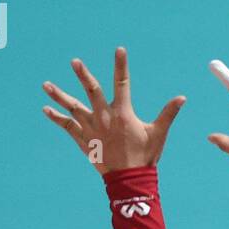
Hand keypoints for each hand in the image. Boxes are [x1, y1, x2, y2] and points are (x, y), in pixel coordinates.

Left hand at [42, 47, 184, 174]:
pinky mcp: (83, 140)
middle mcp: (104, 117)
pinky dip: (57, 117)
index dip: (121, 65)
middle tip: (75, 62)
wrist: (128, 179)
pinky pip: (67, 126)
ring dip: (59, 95)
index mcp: (123, 113)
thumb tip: (182, 97)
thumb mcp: (158, 133)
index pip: (123, 83)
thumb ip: (168, 113)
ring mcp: (91, 128)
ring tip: (46, 85)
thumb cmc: (145, 155)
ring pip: (72, 108)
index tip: (119, 50)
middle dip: (83, 75)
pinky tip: (46, 109)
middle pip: (91, 91)